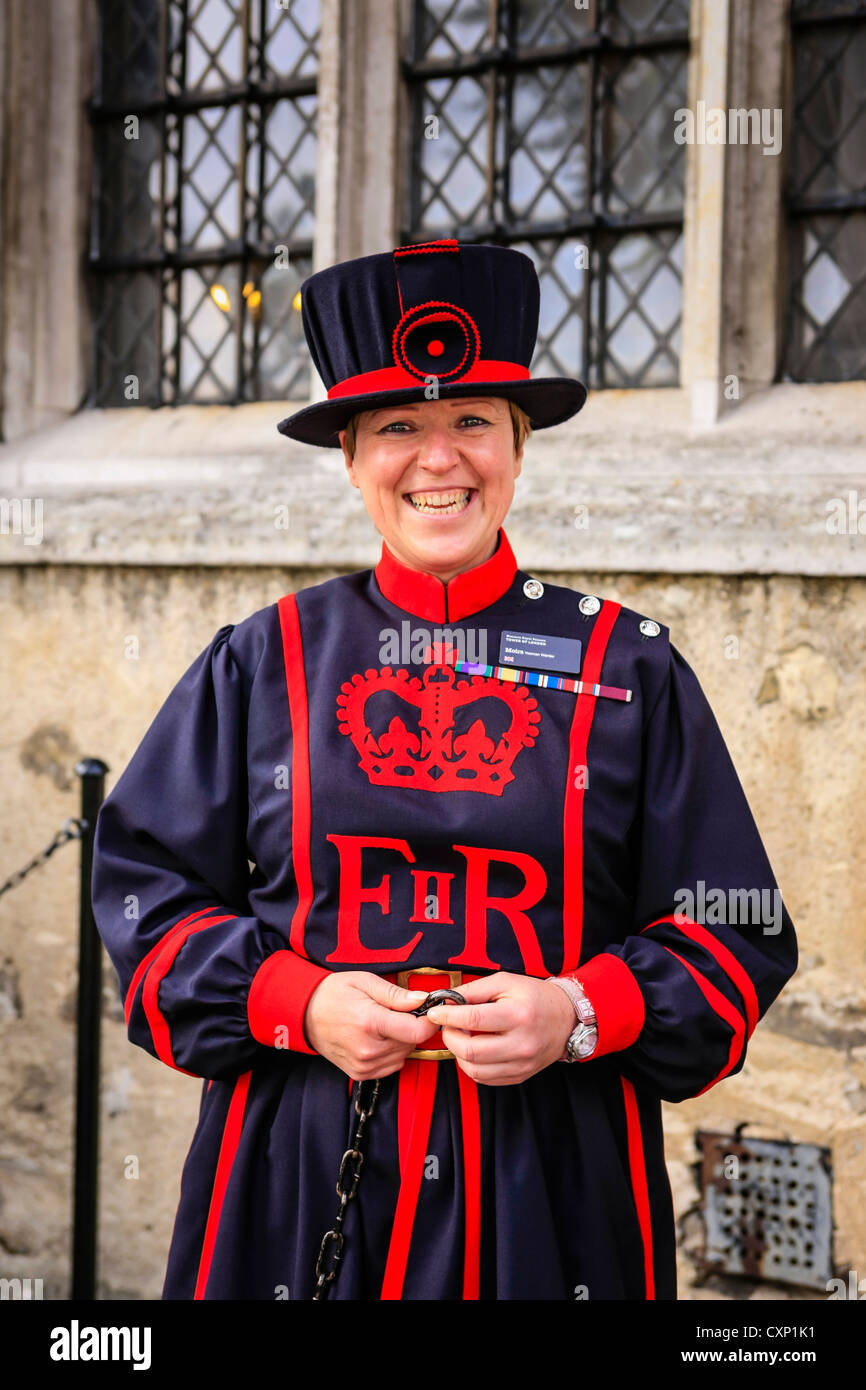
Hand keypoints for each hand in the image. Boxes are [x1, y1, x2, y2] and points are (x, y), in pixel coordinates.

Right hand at [303, 971, 439, 1078]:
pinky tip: (379, 1037)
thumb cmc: (334, 994)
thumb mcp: (365, 982)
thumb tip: (423, 999)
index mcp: (370, 1022)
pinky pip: (392, 1065)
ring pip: (403, 1055)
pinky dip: (392, 1052)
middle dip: (412, 1026)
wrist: (304, 1014)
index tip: (429, 1010)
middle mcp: (367, 1049)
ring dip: (402, 1040)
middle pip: (411, 1043)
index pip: (416, 1032)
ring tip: (384, 1023)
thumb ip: (396, 994)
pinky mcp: (360, 1074)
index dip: (429, 1021)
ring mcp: (363, 1065)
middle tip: (398, 1010)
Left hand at [425, 972, 575, 1085]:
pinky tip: (474, 1050)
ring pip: (474, 1069)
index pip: (473, 1019)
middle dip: (450, 1036)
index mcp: (518, 1015)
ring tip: (462, 1036)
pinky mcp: (520, 1076)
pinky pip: (485, 1079)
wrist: (566, 1019)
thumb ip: (474, 990)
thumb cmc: (534, 996)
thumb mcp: (506, 982)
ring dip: (458, 1053)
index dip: (447, 1016)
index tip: (435, 1012)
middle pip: (470, 1050)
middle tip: (448, 1024)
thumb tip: (446, 1000)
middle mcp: (522, 1043)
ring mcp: (521, 1064)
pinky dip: (471, 1065)